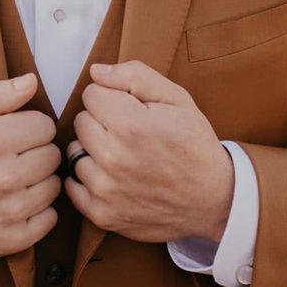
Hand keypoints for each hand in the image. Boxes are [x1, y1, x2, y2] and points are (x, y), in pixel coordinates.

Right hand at [0, 73, 60, 259]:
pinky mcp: (11, 239)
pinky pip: (50, 219)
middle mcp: (2, 178)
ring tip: (14, 181)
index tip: (15, 135)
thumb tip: (31, 82)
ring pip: (54, 186)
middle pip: (52, 155)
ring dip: (38, 182)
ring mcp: (8, 212)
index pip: (45, 126)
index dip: (30, 127)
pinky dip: (38, 212)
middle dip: (35, 153)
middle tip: (13, 159)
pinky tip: (17, 203)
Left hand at [64, 61, 234, 243]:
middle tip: (129, 134)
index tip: (130, 110)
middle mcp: (114, 159)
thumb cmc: (194, 145)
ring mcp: (106, 190)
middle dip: (101, 122)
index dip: (112, 98)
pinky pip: (71, 186)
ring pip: (74, 152)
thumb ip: (134, 76)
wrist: (214, 200)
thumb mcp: (177, 99)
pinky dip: (86, 180)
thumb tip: (95, 72)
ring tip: (123, 157)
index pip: (91, 94)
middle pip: (80, 121)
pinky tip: (112, 178)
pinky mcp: (102, 214)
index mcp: (131, 125)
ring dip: (92, 151)